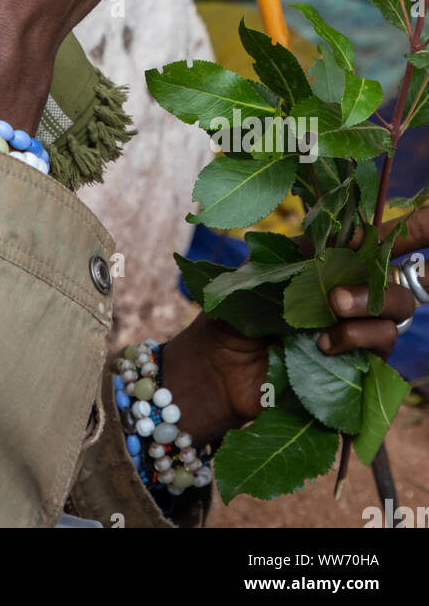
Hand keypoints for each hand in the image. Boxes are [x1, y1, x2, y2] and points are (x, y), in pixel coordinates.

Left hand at [161, 206, 428, 449]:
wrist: (214, 367)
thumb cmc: (232, 316)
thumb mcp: (258, 274)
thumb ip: (297, 254)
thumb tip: (340, 234)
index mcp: (325, 274)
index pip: (365, 254)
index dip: (376, 242)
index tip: (363, 236)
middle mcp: (345, 304)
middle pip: (391, 288)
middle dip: (373, 288)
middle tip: (336, 297)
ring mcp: (352, 338)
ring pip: (391, 322)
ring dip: (366, 319)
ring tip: (328, 326)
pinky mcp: (351, 372)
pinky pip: (378, 356)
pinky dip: (358, 344)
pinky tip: (325, 346)